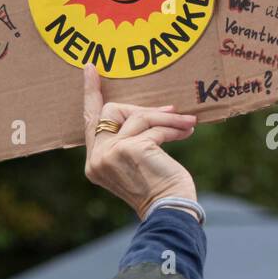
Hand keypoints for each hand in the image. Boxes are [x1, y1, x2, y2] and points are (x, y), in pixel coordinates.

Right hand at [82, 65, 197, 217]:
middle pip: (113, 111)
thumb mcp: (137, 163)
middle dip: (145, 109)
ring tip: (188, 124)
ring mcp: (111, 153)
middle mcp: (97, 158)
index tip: (91, 68)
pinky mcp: (131, 149)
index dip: (91, 93)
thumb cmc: (159, 188)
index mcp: (94, 162)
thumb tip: (151, 112)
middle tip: (172, 111)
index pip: (89, 122)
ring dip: (167, 119)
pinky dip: (173, 127)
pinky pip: (154, 127)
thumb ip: (131, 141)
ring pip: (139, 117)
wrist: (169, 210)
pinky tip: (187, 131)